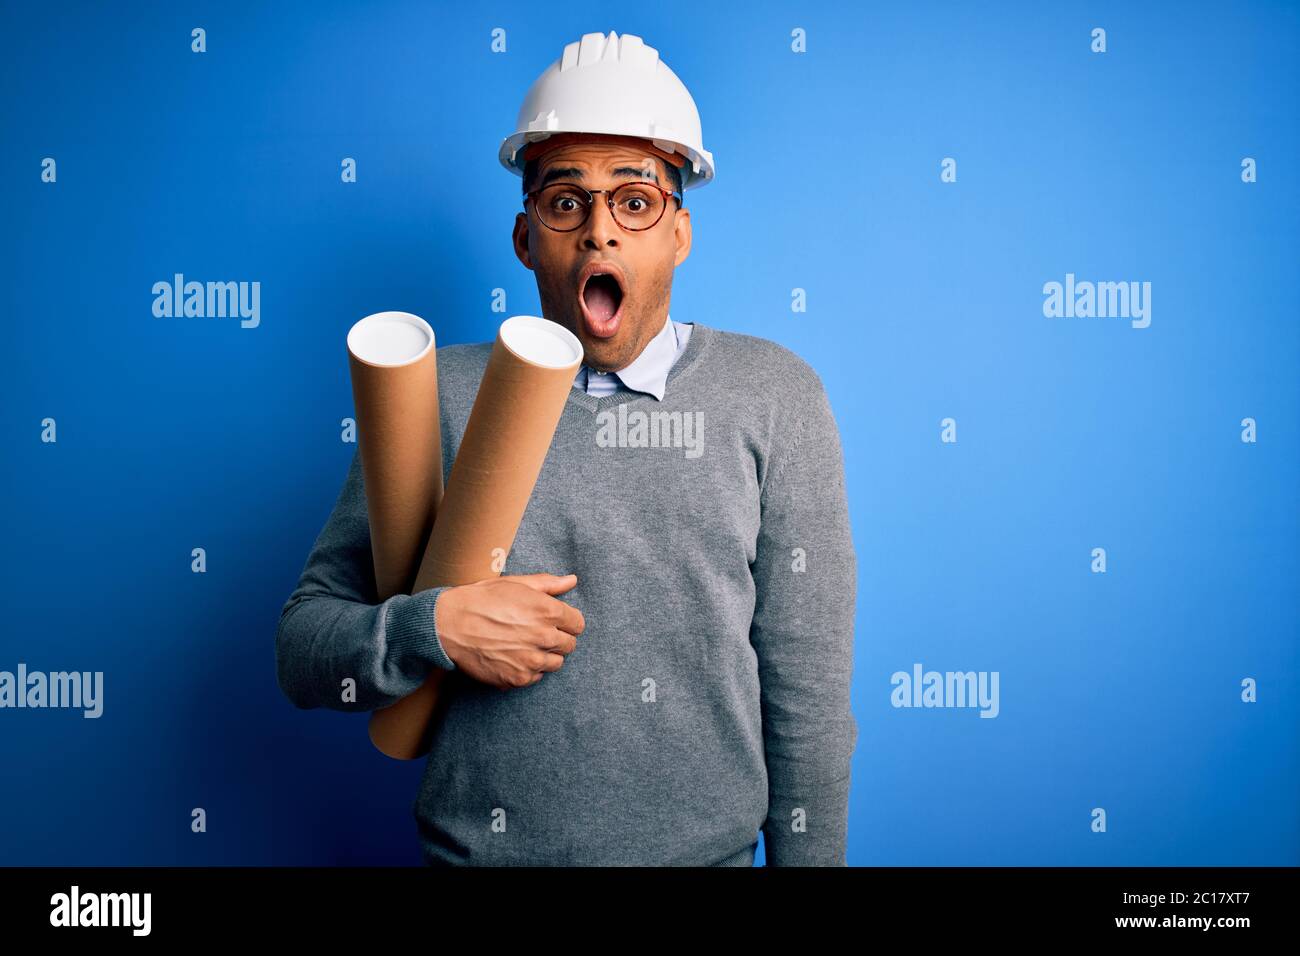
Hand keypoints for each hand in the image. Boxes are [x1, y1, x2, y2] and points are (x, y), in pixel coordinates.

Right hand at [434, 573, 584, 690]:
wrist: (449, 624)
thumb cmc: (482, 600)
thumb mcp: (516, 584)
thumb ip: (549, 584)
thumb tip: (572, 580)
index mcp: (548, 611)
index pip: (578, 624)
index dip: (566, 621)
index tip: (554, 621)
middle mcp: (543, 637)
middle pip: (569, 645)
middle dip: (557, 638)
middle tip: (536, 633)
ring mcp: (531, 660)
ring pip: (555, 663)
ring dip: (545, 656)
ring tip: (524, 645)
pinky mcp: (517, 678)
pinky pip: (535, 677)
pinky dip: (527, 670)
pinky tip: (512, 657)